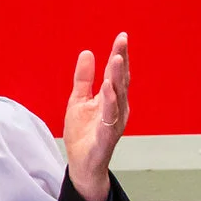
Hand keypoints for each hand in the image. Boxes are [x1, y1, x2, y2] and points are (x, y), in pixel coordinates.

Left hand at [63, 32, 129, 200]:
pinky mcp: (107, 135)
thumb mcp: (78, 100)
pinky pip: (110, 117)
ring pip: (118, 96)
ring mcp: (114, 122)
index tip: (122, 36)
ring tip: (116, 59)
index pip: (116, 73)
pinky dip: (110, 102)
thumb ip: (83, 79)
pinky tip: (108, 88)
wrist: (81, 164)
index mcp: (111, 99)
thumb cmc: (83, 133)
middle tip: (122, 41)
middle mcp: (117, 108)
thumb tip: (87, 52)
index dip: (119, 54)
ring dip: (117, 77)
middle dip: (121, 60)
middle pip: (120, 80)